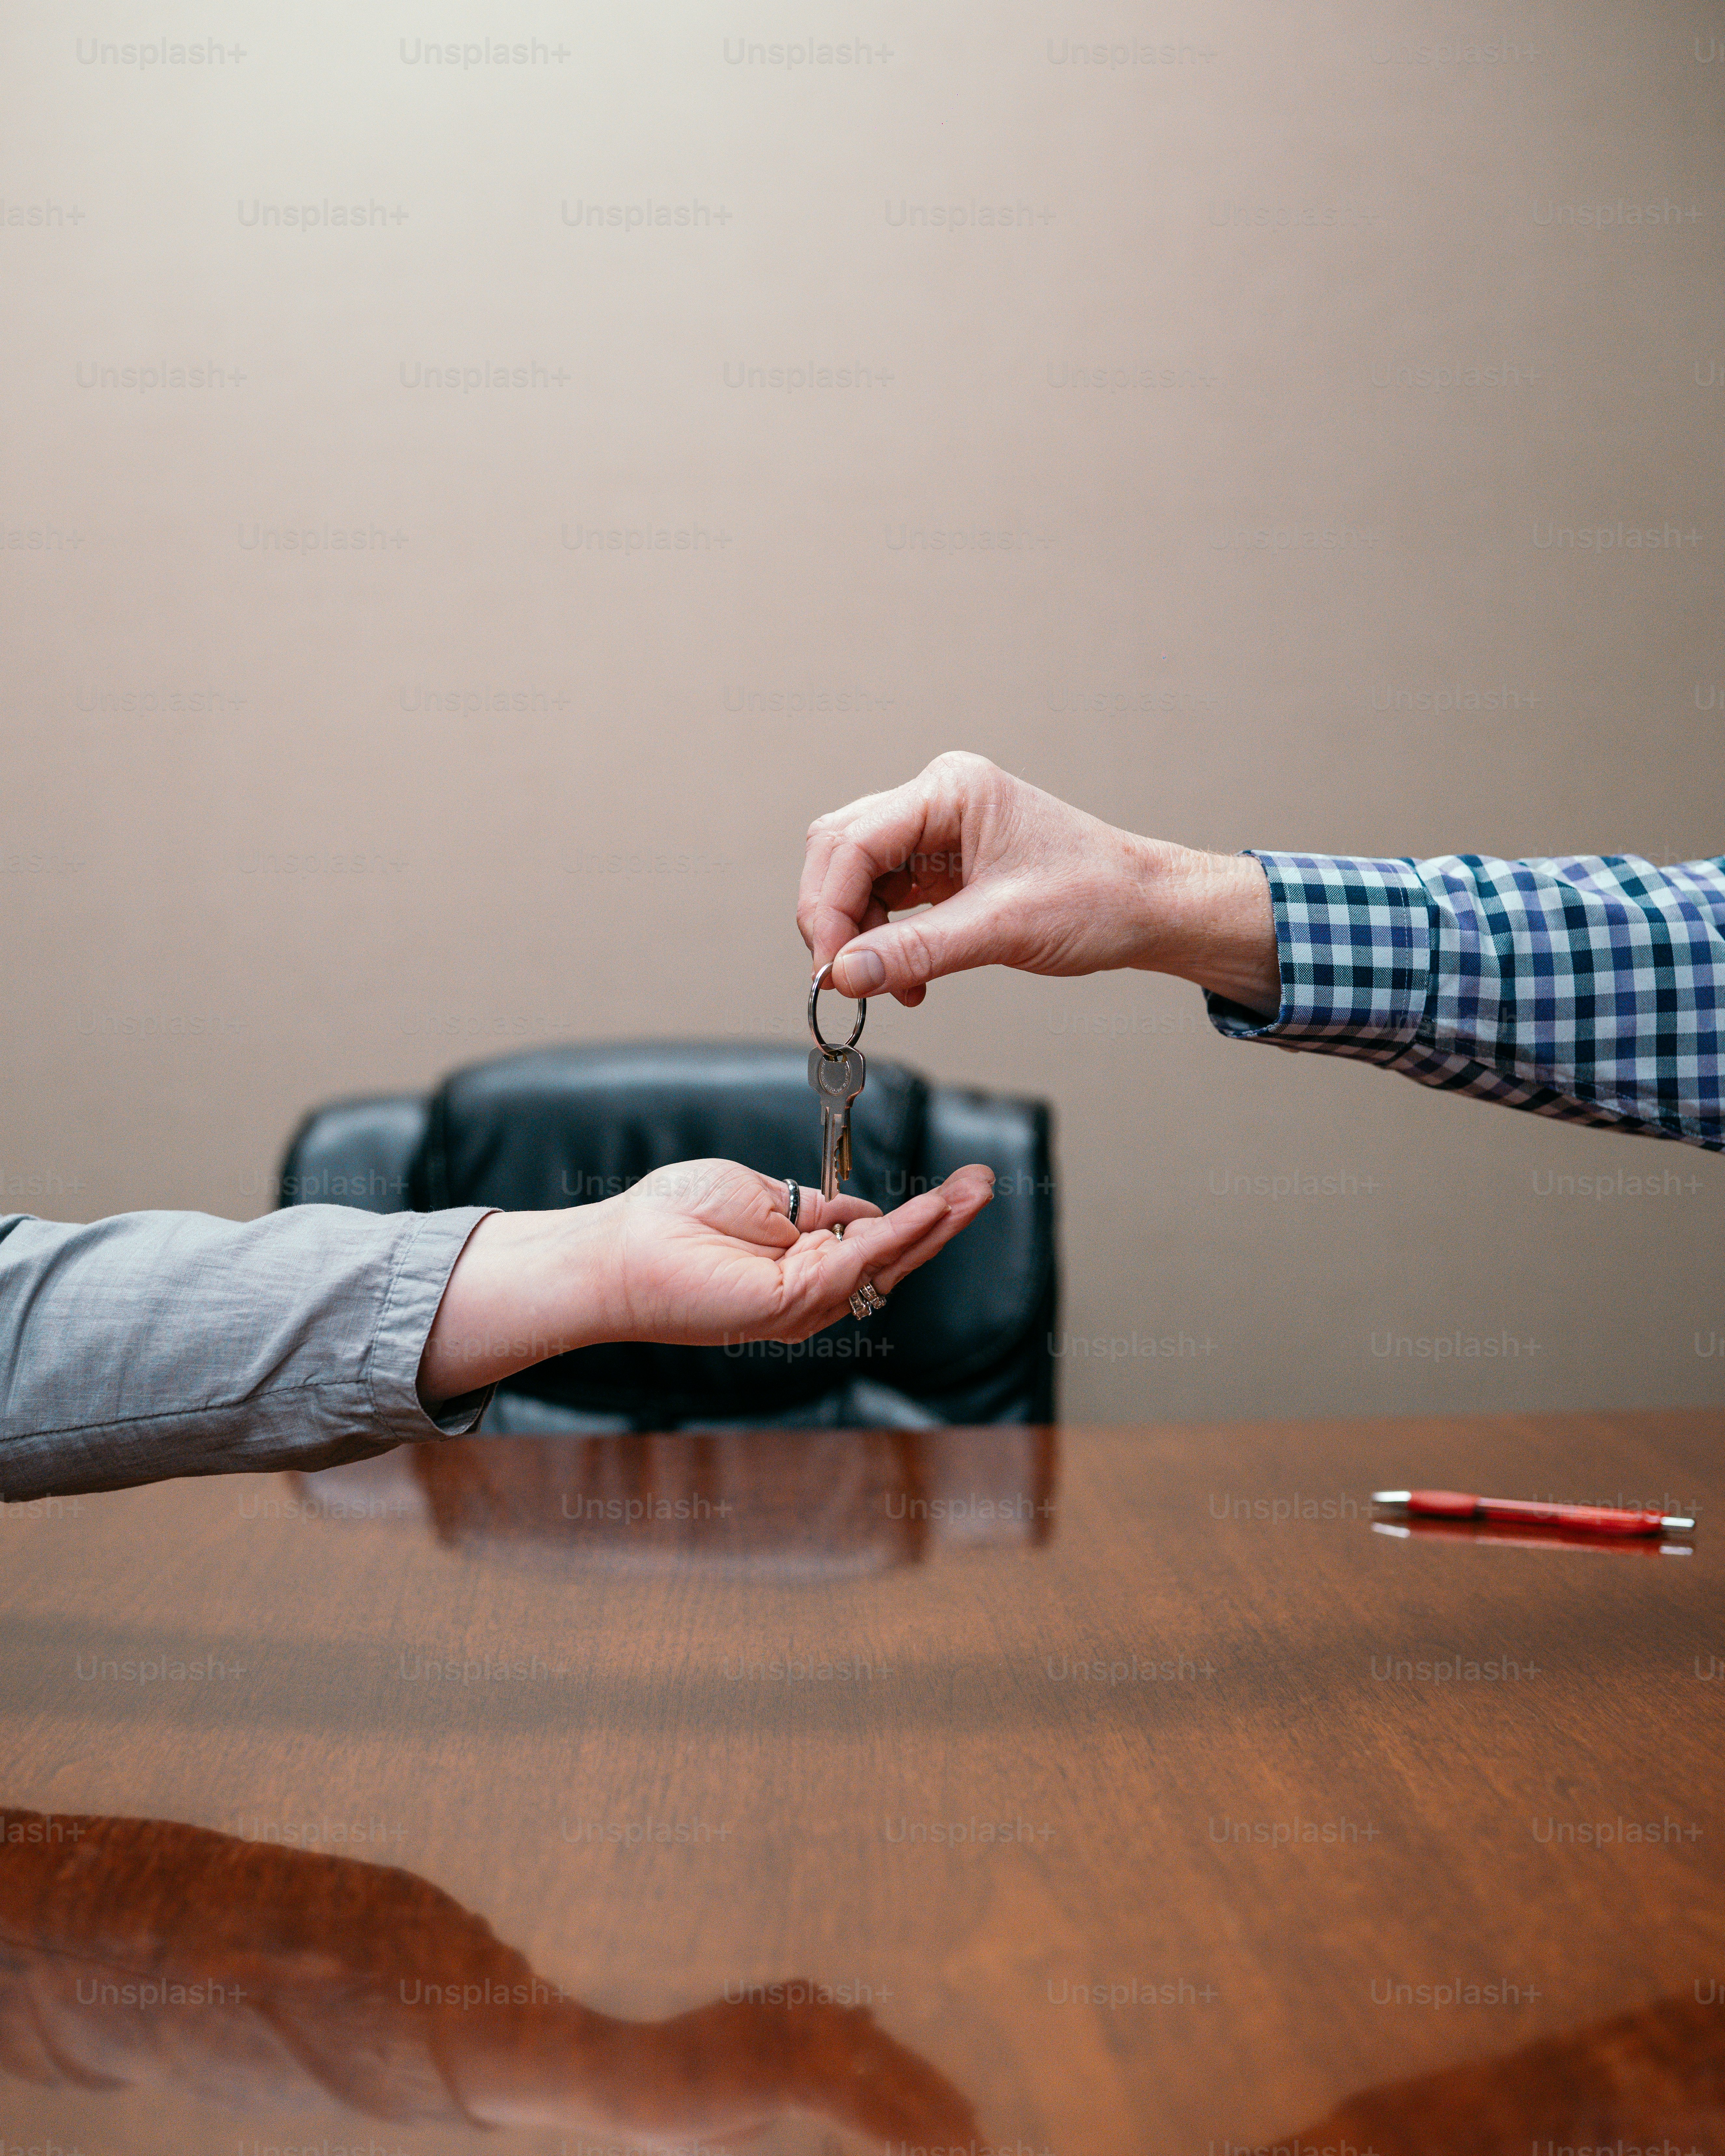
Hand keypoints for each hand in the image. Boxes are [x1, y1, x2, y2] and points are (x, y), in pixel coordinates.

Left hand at [418, 1159, 993, 1404]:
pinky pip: (854, 1265)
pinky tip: (929, 1209)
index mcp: (801, 1264)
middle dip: (943, 1221)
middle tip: (986, 1184)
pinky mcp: (788, 1303)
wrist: (620, 1247)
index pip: (875, 1242)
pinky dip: (894, 1235)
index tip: (960, 1183)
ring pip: (884, 1264)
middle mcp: (808, 1292)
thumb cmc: (671, 1219)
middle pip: (893, 1258)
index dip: (920, 1215)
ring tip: (972, 1190)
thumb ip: (815, 1210)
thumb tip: (862, 1211)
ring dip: (933, 1225)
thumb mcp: (760, 1194)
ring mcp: (801, 1303)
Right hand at [798, 749, 1279, 1012]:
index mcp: (951, 791)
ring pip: (858, 877)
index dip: (830, 909)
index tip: (832, 969)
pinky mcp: (942, 866)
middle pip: (841, 851)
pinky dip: (885, 941)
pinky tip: (907, 976)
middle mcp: (936, 801)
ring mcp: (937, 832)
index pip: (853, 842)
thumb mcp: (1003, 928)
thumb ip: (916, 950)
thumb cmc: (1096, 897)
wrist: (1145, 909)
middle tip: (842, 978)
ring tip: (888, 983)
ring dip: (860, 936)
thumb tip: (845, 975)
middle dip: (835, 919)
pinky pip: (888, 899)